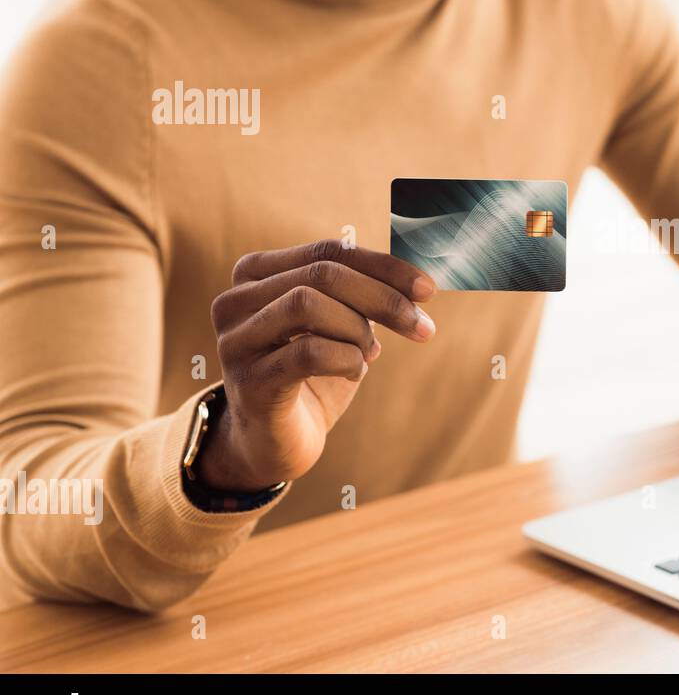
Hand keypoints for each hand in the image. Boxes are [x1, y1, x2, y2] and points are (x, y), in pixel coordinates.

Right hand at [203, 239, 436, 491]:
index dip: (384, 266)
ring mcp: (236, 341)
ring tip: (369, 354)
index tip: (428, 289)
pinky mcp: (249, 382)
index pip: (327, 251)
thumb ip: (362, 295)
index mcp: (255, 274)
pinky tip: (354, 372)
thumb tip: (417, 284)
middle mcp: (234, 301)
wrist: (276, 442)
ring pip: (307, 304)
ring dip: (357, 330)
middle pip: (321, 274)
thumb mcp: (338, 324)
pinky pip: (309, 352)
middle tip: (421, 327)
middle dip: (382, 298)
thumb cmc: (312, 376)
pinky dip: (347, 360)